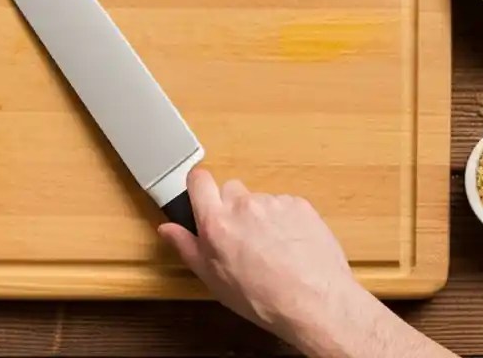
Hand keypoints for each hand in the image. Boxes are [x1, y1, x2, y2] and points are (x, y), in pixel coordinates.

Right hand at [159, 169, 453, 357]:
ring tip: (271, 250)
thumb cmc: (264, 299)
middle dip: (232, 208)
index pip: (199, 180)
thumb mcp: (214, 280)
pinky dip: (285, 221)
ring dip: (261, 218)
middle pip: (230, 190)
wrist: (314, 302)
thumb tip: (168, 229)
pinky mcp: (299, 204)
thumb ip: (188, 247)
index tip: (203, 196)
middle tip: (240, 237)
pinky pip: (284, 206)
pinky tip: (289, 247)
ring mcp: (274, 203)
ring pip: (259, 201)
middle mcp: (243, 206)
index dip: (200, 187)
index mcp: (216, 222)